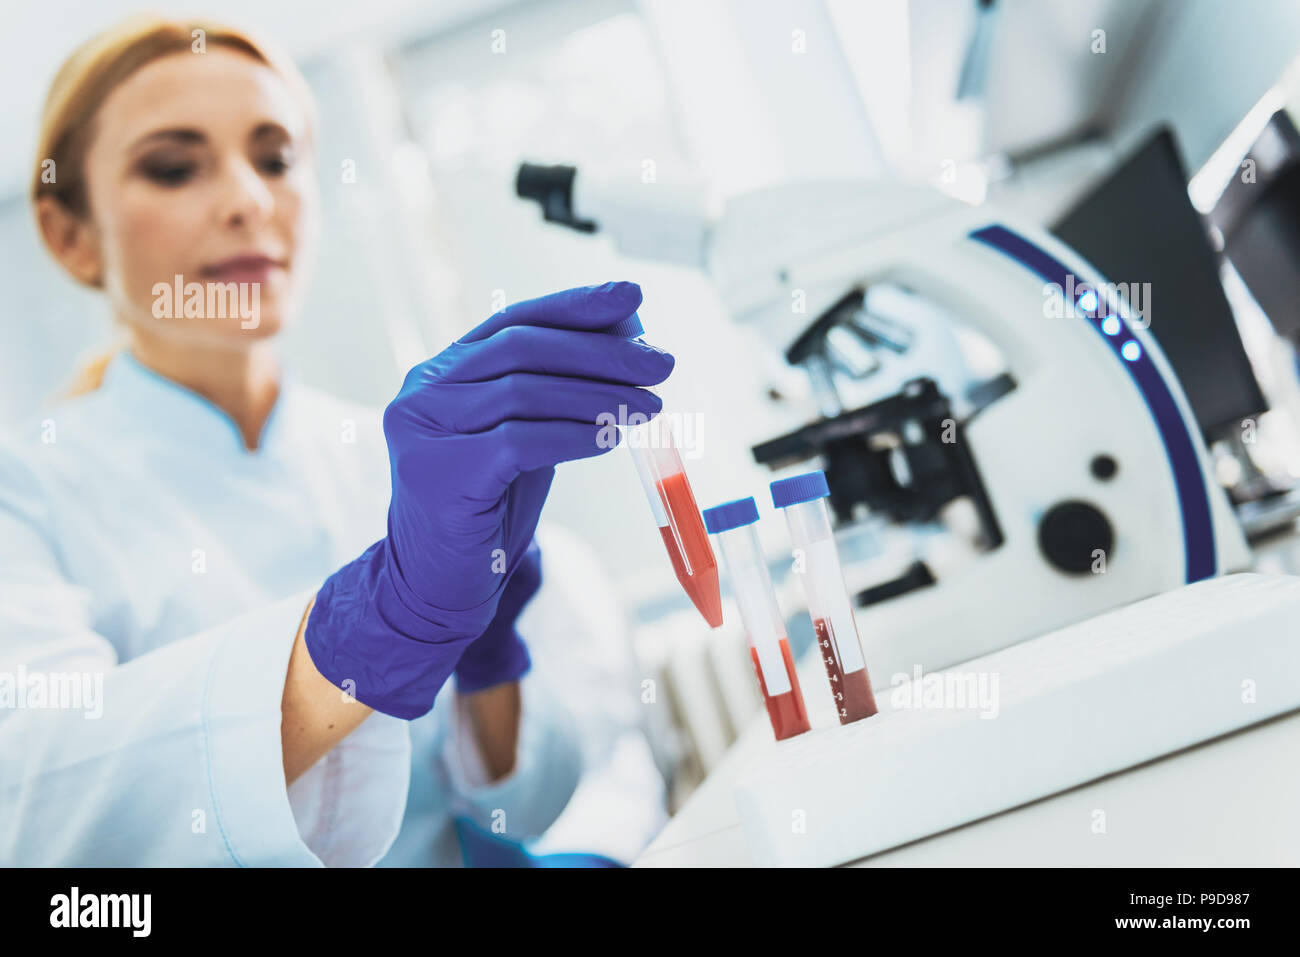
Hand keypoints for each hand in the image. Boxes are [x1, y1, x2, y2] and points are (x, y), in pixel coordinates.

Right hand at [305, 281, 670, 718]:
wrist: (437, 586)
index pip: (514, 321)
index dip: (576, 306)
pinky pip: (522, 441)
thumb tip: (629, 343)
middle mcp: (422, 392)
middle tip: (661, 363)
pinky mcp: (438, 472)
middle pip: (523, 349)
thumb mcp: (522, 437)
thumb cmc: (487, 509)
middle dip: (601, 351)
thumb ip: (556, 393)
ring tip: (652, 407)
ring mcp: (423, 430)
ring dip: (601, 396)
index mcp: (440, 372)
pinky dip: (576, 435)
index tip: (633, 297)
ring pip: (525, 393)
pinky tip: (614, 437)